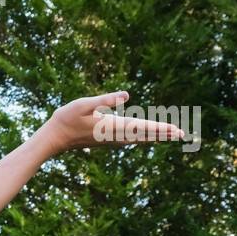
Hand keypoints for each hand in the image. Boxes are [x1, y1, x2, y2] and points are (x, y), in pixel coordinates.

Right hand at [38, 90, 185, 155]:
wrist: (54, 139)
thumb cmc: (65, 119)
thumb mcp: (82, 105)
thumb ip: (104, 100)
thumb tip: (126, 96)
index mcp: (112, 126)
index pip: (141, 127)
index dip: (159, 127)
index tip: (174, 130)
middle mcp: (115, 135)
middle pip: (144, 135)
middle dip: (163, 134)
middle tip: (182, 134)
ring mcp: (112, 140)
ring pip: (139, 139)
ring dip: (155, 136)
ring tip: (171, 135)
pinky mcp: (108, 140)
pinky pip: (132, 139)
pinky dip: (144, 138)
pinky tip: (149, 137)